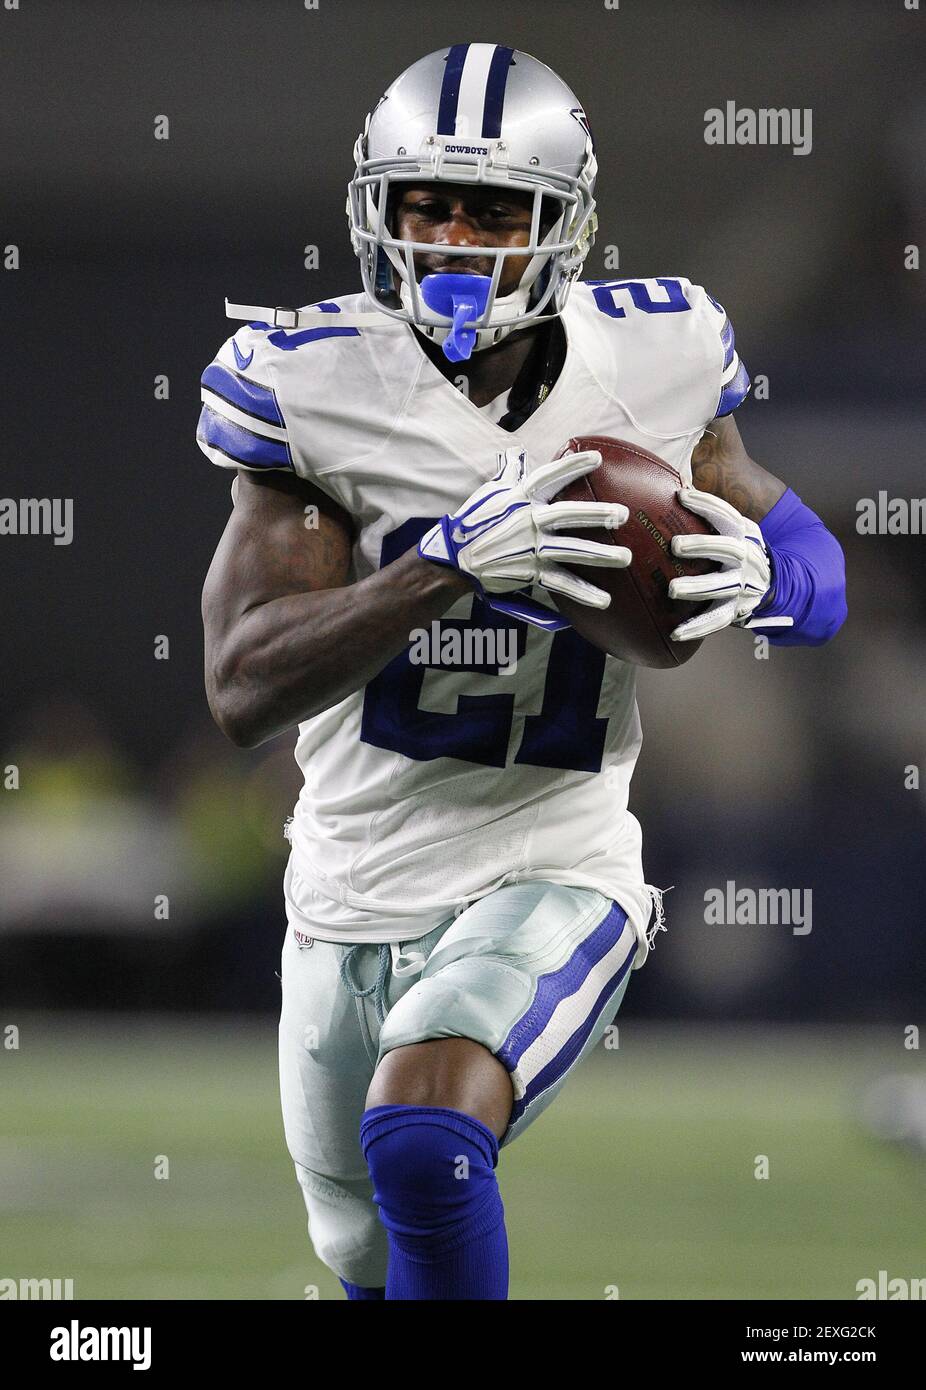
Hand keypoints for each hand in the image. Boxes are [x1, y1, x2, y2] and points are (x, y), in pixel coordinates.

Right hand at [418, 447, 631, 622]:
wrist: (457, 559)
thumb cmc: (474, 521)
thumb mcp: (490, 492)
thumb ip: (509, 472)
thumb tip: (516, 451)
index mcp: (519, 496)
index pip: (549, 476)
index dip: (573, 465)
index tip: (598, 458)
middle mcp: (528, 520)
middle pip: (568, 515)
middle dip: (597, 514)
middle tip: (624, 515)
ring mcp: (531, 548)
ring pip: (571, 550)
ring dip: (600, 555)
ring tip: (626, 557)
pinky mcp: (530, 572)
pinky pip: (561, 583)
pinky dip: (582, 593)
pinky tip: (605, 599)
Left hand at [668, 486, 771, 640]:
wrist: (775, 585)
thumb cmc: (740, 552)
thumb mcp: (734, 530)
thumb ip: (709, 515)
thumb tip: (670, 487)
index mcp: (744, 534)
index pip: (726, 515)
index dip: (706, 504)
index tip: (681, 495)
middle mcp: (746, 557)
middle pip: (727, 549)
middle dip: (702, 545)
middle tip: (676, 545)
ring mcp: (743, 585)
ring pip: (721, 586)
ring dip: (697, 588)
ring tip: (673, 590)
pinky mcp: (737, 609)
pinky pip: (717, 619)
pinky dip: (697, 627)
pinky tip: (676, 632)